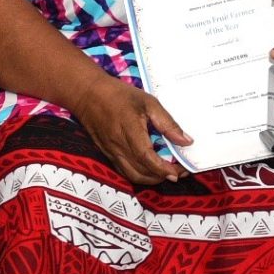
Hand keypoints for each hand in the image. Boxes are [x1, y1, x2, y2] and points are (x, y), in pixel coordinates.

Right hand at [70, 74, 191, 184]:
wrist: (87, 94)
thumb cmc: (118, 95)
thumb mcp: (148, 102)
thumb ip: (167, 123)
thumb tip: (185, 140)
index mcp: (129, 130)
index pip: (147, 158)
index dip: (163, 169)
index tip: (179, 171)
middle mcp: (118, 145)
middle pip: (142, 172)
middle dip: (162, 176)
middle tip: (179, 171)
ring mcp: (111, 152)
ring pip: (133, 176)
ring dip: (152, 179)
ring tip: (167, 173)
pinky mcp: (107, 154)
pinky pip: (125, 171)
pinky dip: (140, 174)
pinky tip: (150, 168)